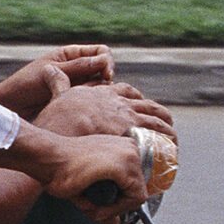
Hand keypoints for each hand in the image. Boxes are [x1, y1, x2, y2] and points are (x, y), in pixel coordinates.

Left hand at [0, 43, 114, 118]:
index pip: (101, 51)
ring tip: (89, 98)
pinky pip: (90, 97)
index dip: (107, 61)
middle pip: (104, 68)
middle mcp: (76, 67)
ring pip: (100, 84)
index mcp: (70, 54)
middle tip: (102, 89)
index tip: (106, 75)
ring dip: (99, 90)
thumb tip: (104, 60)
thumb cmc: (27, 84)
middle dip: (106, 77)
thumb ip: (78, 67)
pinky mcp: (73, 98)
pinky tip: (84, 106)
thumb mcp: (53, 72)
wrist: (12, 105)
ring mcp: (76, 83)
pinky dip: (91, 100)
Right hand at [33, 132, 146, 223]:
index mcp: (123, 148)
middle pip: (138, 189)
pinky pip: (134, 198)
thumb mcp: (88, 188)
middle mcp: (129, 148)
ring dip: (116, 208)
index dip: (121, 200)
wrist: (47, 158)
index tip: (104, 206)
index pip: (135, 182)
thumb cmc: (61, 167)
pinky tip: (96, 206)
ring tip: (94, 206)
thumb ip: (104, 205)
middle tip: (96, 208)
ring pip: (138, 196)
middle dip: (118, 204)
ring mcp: (129, 155)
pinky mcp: (124, 166)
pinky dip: (116, 209)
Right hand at [36, 81, 173, 140]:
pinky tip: (169, 154)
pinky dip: (166, 145)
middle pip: (149, 107)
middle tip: (165, 127)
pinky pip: (158, 139)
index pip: (127, 92)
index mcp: (104, 94)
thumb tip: (50, 69)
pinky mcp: (133, 136)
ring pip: (158, 121)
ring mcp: (128, 118)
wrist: (57, 138)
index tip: (140, 106)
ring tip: (172, 143)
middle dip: (160, 116)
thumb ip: (58, 82)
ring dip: (168, 132)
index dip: (137, 99)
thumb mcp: (57, 95)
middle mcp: (120, 104)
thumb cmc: (54, 121)